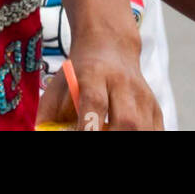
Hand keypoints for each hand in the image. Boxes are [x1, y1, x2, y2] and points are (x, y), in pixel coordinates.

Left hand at [37, 37, 162, 130]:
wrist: (110, 47)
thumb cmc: (79, 72)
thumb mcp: (59, 83)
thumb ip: (48, 113)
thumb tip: (38, 132)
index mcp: (94, 74)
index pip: (95, 103)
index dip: (88, 128)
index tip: (78, 137)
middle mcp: (123, 84)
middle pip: (126, 120)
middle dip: (113, 139)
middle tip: (95, 146)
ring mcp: (143, 97)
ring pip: (144, 129)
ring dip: (130, 140)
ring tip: (109, 137)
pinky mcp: (156, 108)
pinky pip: (155, 132)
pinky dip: (143, 139)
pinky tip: (125, 135)